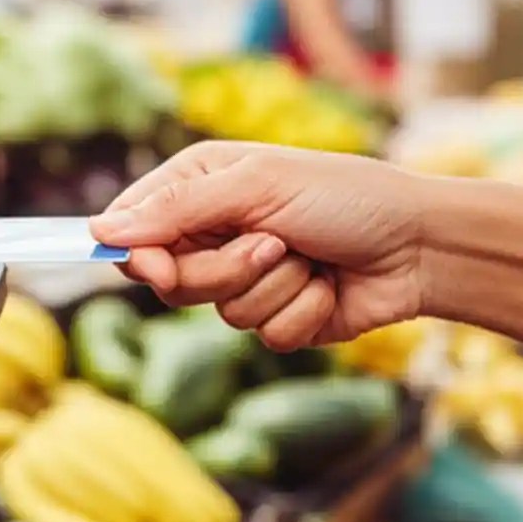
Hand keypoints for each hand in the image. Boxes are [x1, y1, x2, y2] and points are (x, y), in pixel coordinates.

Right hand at [91, 141, 426, 349]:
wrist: (420, 244)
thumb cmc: (344, 196)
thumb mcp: (256, 187)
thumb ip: (176, 211)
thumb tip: (101, 230)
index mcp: (202, 186)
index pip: (136, 225)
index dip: (140, 252)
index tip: (157, 266)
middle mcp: (217, 232)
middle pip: (172, 280)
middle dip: (227, 270)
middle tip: (273, 245)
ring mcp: (247, 277)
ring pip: (220, 312)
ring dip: (273, 288)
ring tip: (309, 258)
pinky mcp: (278, 316)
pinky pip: (265, 335)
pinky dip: (302, 312)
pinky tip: (329, 287)